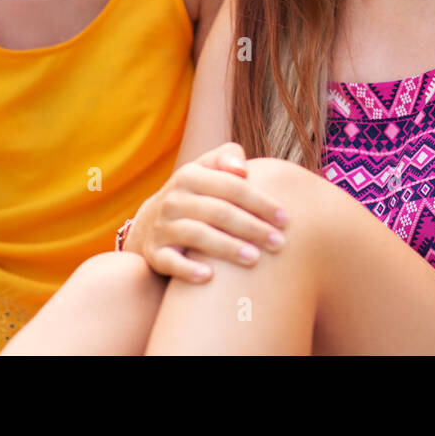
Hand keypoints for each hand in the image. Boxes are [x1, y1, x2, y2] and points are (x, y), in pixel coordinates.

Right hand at [126, 142, 288, 282]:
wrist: (149, 222)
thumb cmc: (196, 194)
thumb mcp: (206, 168)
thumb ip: (227, 157)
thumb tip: (242, 169)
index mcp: (190, 175)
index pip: (232, 187)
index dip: (261, 202)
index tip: (285, 219)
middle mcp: (173, 199)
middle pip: (219, 212)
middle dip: (252, 227)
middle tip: (278, 243)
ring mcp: (162, 226)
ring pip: (197, 235)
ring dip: (227, 247)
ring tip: (254, 259)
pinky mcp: (154, 253)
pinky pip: (170, 262)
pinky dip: (187, 270)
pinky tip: (209, 277)